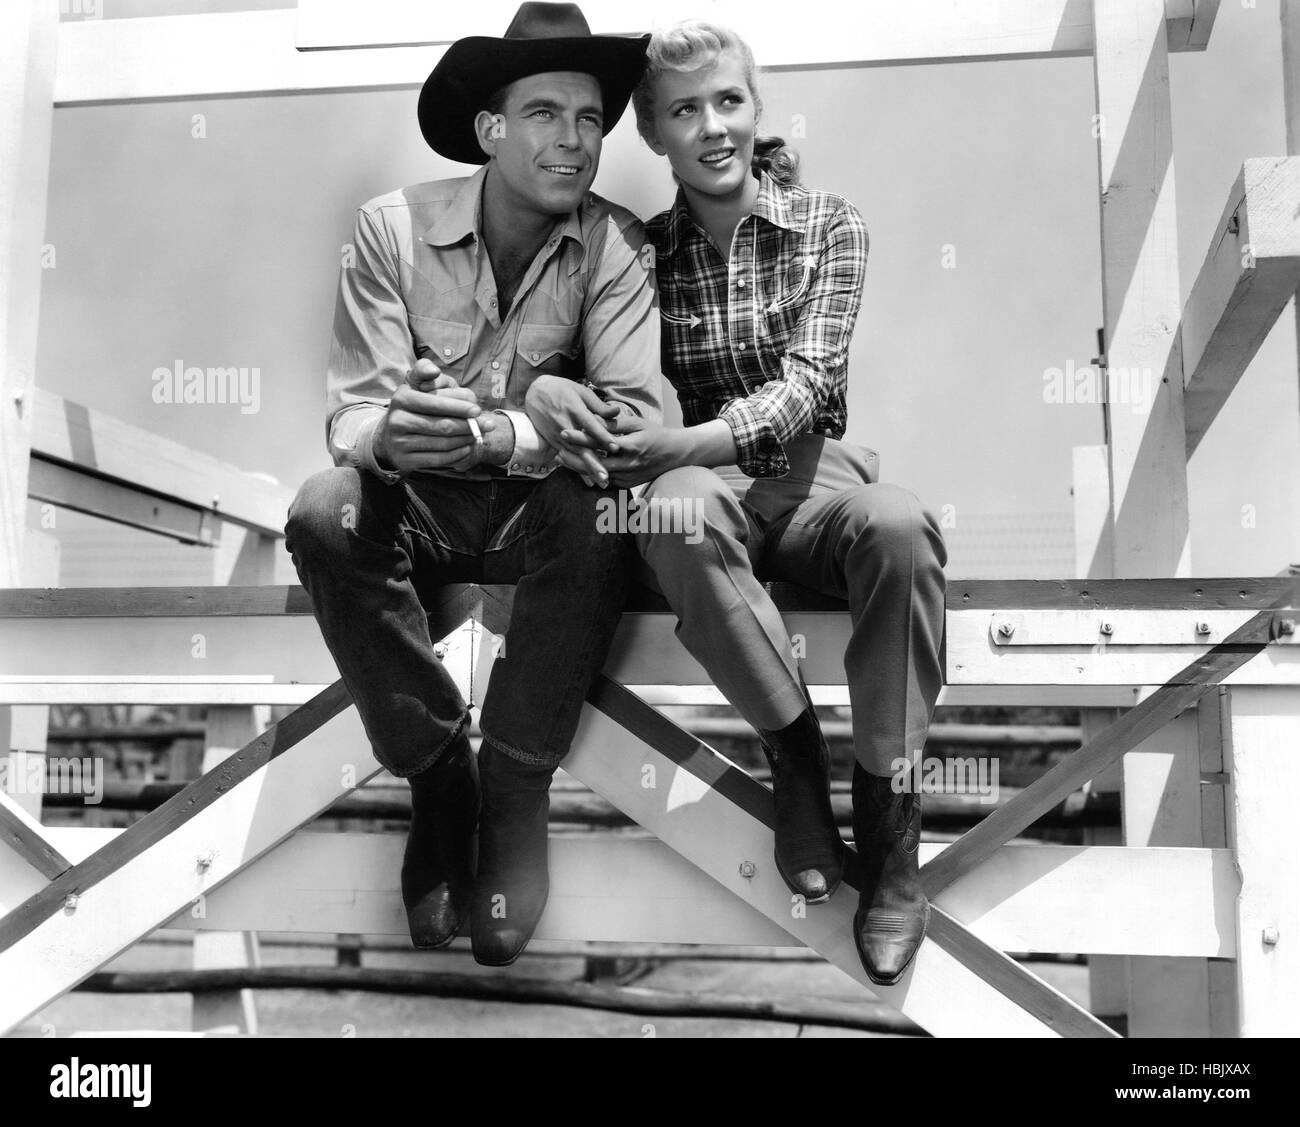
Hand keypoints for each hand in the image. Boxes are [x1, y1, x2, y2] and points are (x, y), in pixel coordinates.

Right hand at [373, 359, 495, 473]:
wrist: (389, 436)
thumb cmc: (412, 406)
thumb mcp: (414, 384)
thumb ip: (424, 370)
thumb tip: (434, 371)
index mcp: (401, 398)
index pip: (435, 403)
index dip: (459, 407)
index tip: (478, 410)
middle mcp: (397, 420)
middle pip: (442, 425)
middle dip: (468, 425)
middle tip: (488, 425)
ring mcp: (400, 443)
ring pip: (443, 443)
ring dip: (466, 440)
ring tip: (478, 435)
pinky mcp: (406, 460)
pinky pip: (439, 459)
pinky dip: (457, 454)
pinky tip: (467, 447)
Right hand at [524, 375, 620, 486]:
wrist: (535, 392)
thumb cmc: (562, 389)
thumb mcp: (581, 392)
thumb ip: (599, 405)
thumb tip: (617, 412)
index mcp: (574, 410)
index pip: (591, 425)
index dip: (603, 436)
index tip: (615, 447)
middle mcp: (566, 425)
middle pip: (582, 447)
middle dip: (593, 463)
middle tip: (605, 477)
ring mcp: (558, 435)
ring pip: (575, 456)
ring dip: (587, 471)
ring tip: (601, 483)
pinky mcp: (553, 441)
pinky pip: (567, 458)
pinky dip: (577, 469)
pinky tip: (588, 480)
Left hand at [560, 415, 685, 487]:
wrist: (675, 455)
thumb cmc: (655, 434)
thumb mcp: (637, 423)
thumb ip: (614, 423)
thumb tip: (592, 419)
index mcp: (632, 446)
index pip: (601, 442)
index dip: (581, 438)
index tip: (564, 432)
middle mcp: (629, 465)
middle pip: (596, 464)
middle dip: (575, 459)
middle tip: (558, 452)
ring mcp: (629, 478)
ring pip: (599, 475)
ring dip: (581, 469)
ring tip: (564, 460)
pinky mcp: (628, 485)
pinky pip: (606, 482)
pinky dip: (592, 475)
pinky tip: (579, 469)